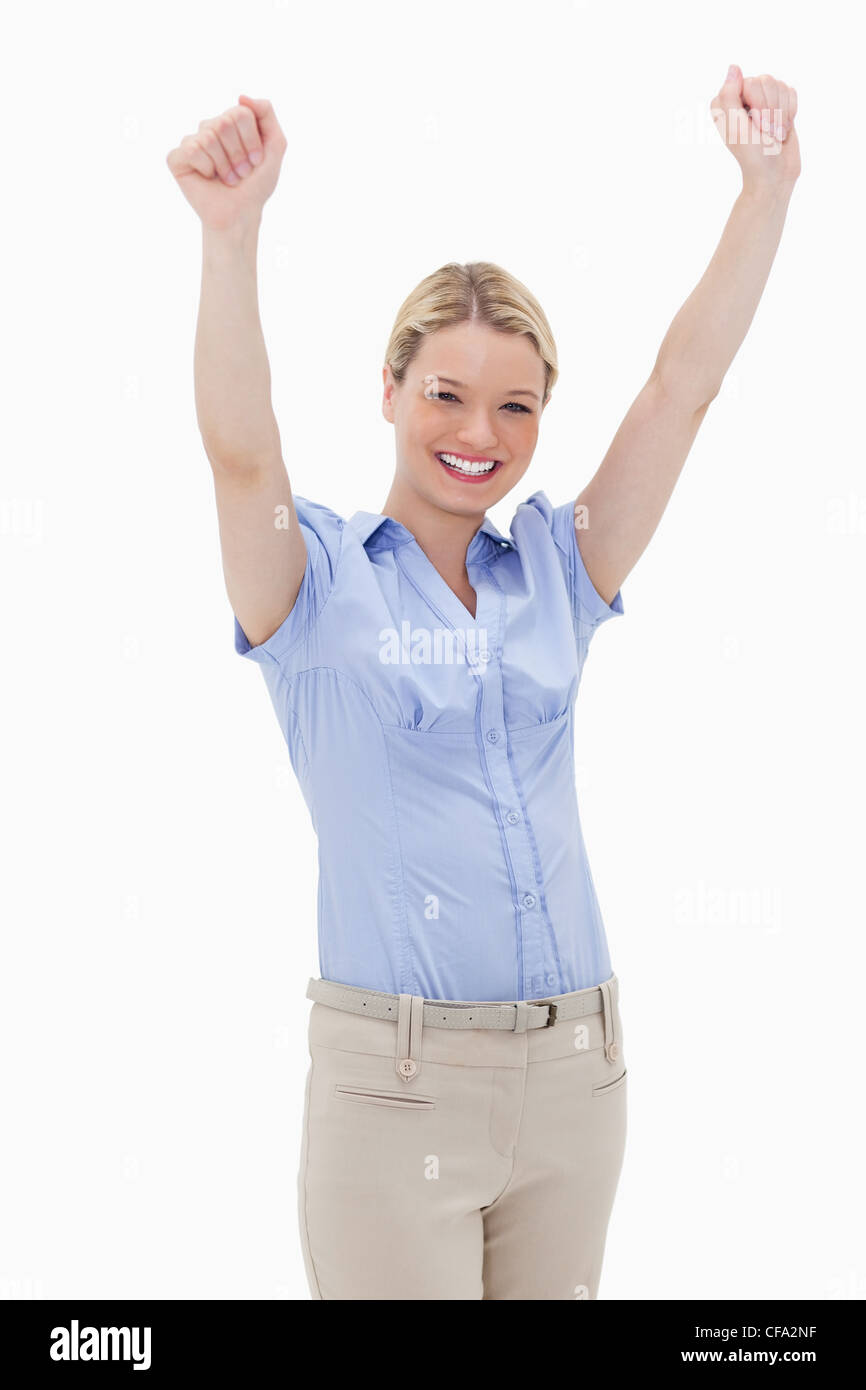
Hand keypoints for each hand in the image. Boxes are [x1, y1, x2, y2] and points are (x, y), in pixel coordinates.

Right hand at [165, 95, 286, 231]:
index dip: (252, 141)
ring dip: (224, 165)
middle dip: (238, 154)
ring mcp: (192, 141)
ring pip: (208, 137)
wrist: (240, 214)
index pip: (241, 112)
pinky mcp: (177, 158)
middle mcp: (209, 127)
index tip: (255, 161)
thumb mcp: (275, 146)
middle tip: (240, 172)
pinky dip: (206, 168)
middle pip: (224, 123)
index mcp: (230, 121)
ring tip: (226, 178)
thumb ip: (267, 114)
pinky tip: (207, 177)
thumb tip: (241, 96)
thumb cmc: (256, 184)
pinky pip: (192, 150)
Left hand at [710, 66, 799, 191]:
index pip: (748, 82)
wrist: (775, 174)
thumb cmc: (754, 155)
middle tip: (766, 132)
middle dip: (771, 109)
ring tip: (774, 133)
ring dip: (781, 113)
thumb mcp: (736, 127)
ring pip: (780, 85)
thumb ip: (729, 96)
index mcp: (725, 103)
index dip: (757, 103)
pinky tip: (783, 128)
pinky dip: (790, 112)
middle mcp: (741, 98)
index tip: (755, 126)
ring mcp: (761, 100)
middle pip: (766, 80)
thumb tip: (734, 67)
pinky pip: (791, 92)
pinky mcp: (778, 104)